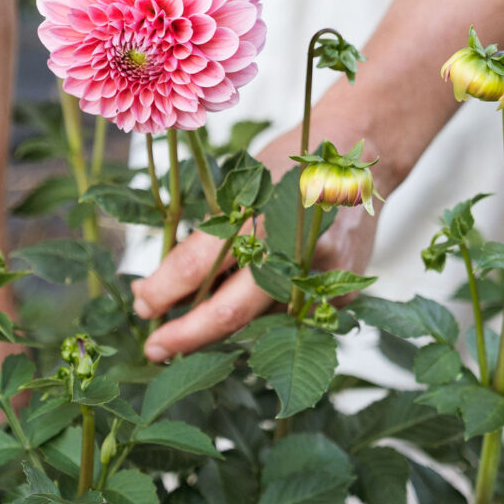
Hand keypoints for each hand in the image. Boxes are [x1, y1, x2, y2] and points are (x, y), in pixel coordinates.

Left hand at [132, 122, 382, 360]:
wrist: (360, 156)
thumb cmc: (291, 165)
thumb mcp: (242, 185)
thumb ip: (213, 233)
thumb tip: (167, 281)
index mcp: (256, 213)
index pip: (196, 266)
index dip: (161, 291)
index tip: (142, 303)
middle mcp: (290, 248)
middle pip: (228, 313)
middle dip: (185, 336)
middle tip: (155, 347)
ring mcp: (320, 275)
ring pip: (258, 323)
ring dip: (221, 329)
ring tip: (191, 327)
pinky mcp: (340, 292)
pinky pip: (290, 315)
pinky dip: (264, 314)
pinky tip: (254, 300)